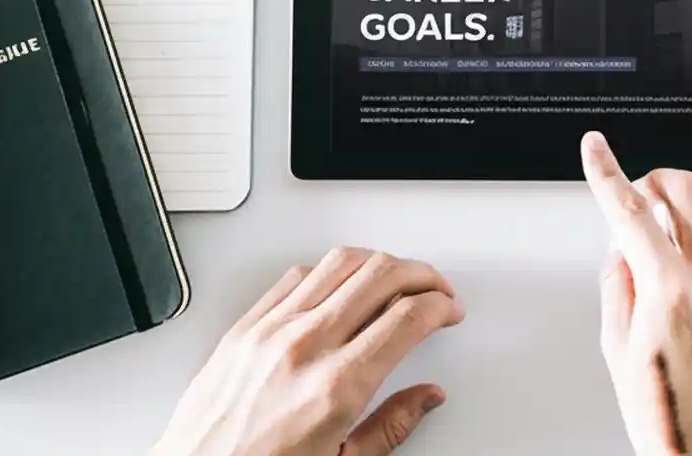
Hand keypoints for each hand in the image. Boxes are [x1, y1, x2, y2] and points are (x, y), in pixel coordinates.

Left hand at [153, 247, 464, 455]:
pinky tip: (340, 284)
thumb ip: (390, 427)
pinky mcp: (243, 328)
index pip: (407, 317)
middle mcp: (304, 349)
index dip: (440, 305)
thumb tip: (425, 397)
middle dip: (421, 274)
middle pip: (380, 276)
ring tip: (395, 277)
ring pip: (339, 263)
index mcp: (336, 387)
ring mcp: (269, 332)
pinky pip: (296, 276)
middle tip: (435, 288)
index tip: (448, 310)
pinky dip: (329, 271)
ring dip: (379, 263)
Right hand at [581, 132, 691, 455]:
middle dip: (658, 182)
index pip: (630, 209)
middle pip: (689, 190)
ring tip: (678, 276)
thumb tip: (623, 249)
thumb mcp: (620, 353)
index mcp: (673, 291)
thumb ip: (618, 285)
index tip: (598, 150)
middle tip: (644, 196)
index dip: (606, 172)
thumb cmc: (674, 425)